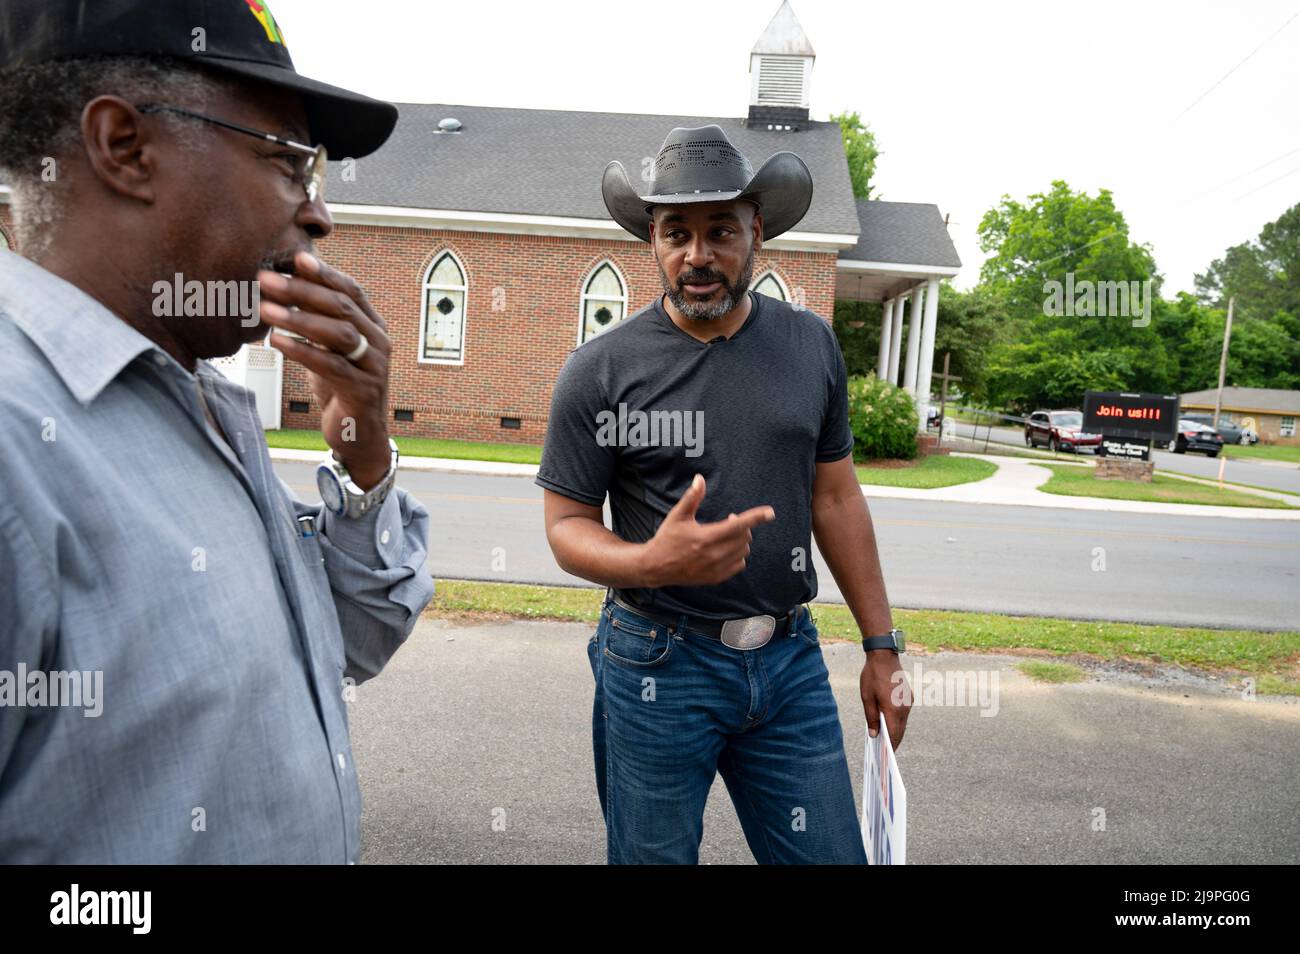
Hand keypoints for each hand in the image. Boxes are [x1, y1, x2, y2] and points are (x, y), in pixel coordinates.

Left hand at [260, 251, 392, 488]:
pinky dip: (302, 351)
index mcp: (374, 327)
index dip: (325, 273)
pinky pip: (331, 366)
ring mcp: (375, 368)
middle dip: (302, 290)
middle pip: (342, 308)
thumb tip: (288, 282)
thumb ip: (318, 319)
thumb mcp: (330, 349)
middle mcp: (380, 343)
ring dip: (299, 319)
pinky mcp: (363, 393)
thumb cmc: (340, 387)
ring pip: (339, 334)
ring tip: (265, 309)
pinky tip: (276, 341)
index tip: (295, 258)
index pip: (352, 291)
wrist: (359, 435)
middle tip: (266, 280)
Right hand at [641, 474, 774, 586]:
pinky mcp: (716, 577)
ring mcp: (716, 568)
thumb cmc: (667, 539)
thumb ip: (692, 497)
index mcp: (706, 537)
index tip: (770, 512)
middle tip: (730, 520)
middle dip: (742, 526)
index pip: (738, 525)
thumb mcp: (678, 516)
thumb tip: (700, 478)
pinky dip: (738, 555)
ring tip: (727, 535)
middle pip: (744, 537)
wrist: (656, 566)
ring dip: (741, 540)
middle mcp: (713, 554)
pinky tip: (727, 550)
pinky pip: (739, 565)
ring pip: (743, 551)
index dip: (756, 517)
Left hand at [861, 651, 910, 749]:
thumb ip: (871, 718)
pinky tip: (888, 722)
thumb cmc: (873, 676)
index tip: (886, 757)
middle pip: (900, 731)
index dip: (890, 747)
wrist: (884, 656)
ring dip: (896, 731)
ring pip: (903, 723)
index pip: (894, 735)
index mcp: (894, 709)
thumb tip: (874, 734)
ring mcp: (908, 702)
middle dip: (893, 742)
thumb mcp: (867, 698)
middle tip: (884, 752)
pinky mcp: (909, 697)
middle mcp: (905, 708)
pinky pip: (904, 714)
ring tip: (885, 739)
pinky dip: (898, 721)